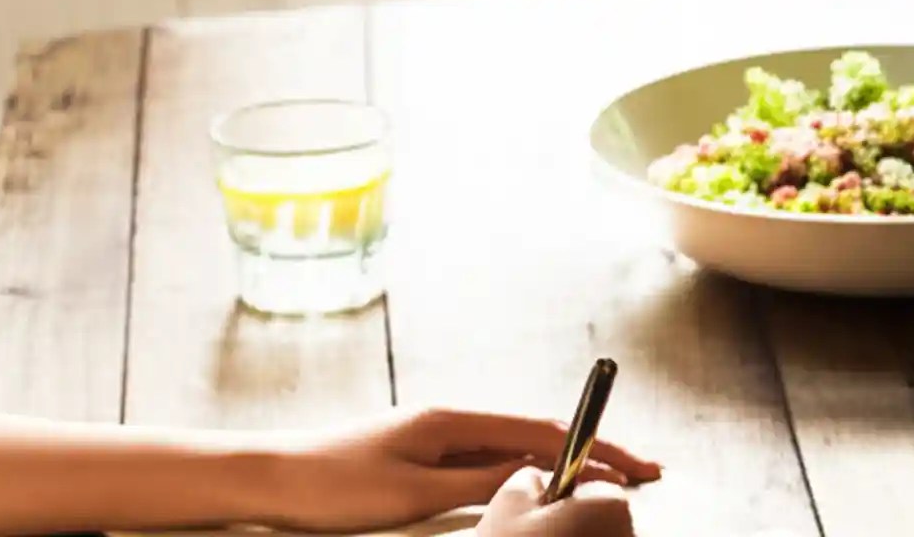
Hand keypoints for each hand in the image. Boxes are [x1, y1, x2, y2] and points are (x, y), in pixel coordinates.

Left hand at [261, 407, 660, 532]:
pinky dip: (524, 472)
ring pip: (513, 449)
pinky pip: (485, 462)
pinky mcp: (418, 457)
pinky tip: (537, 486)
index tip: (637, 465)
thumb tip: (537, 480)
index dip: (595, 447)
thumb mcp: (414, 493)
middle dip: (590, 453)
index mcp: (450, 420)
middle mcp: (446, 421)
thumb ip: (479, 485)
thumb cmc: (333, 482)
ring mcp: (432, 438)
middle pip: (534, 434)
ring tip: (602, 481)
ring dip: (561, 463)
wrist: (273, 475)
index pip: (541, 431)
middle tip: (639, 474)